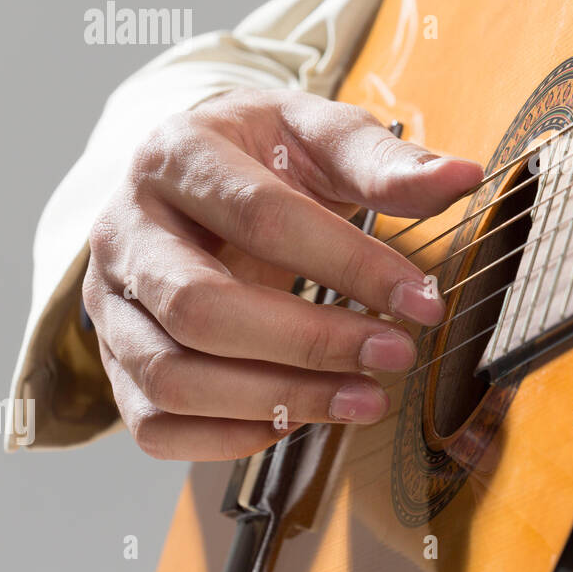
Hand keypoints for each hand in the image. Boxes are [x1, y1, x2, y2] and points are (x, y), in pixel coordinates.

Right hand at [81, 88, 482, 459]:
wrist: (190, 173)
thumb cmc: (260, 152)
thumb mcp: (319, 134)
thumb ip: (387, 161)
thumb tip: (464, 176)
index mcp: (176, 156)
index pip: (263, 217)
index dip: (349, 265)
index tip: (423, 300)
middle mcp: (126, 229)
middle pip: (202, 307)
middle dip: (311, 344)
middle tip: (397, 355)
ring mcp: (109, 300)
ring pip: (172, 376)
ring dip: (278, 400)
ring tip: (365, 398)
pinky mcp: (114, 357)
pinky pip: (155, 422)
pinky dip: (229, 437)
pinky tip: (298, 419)